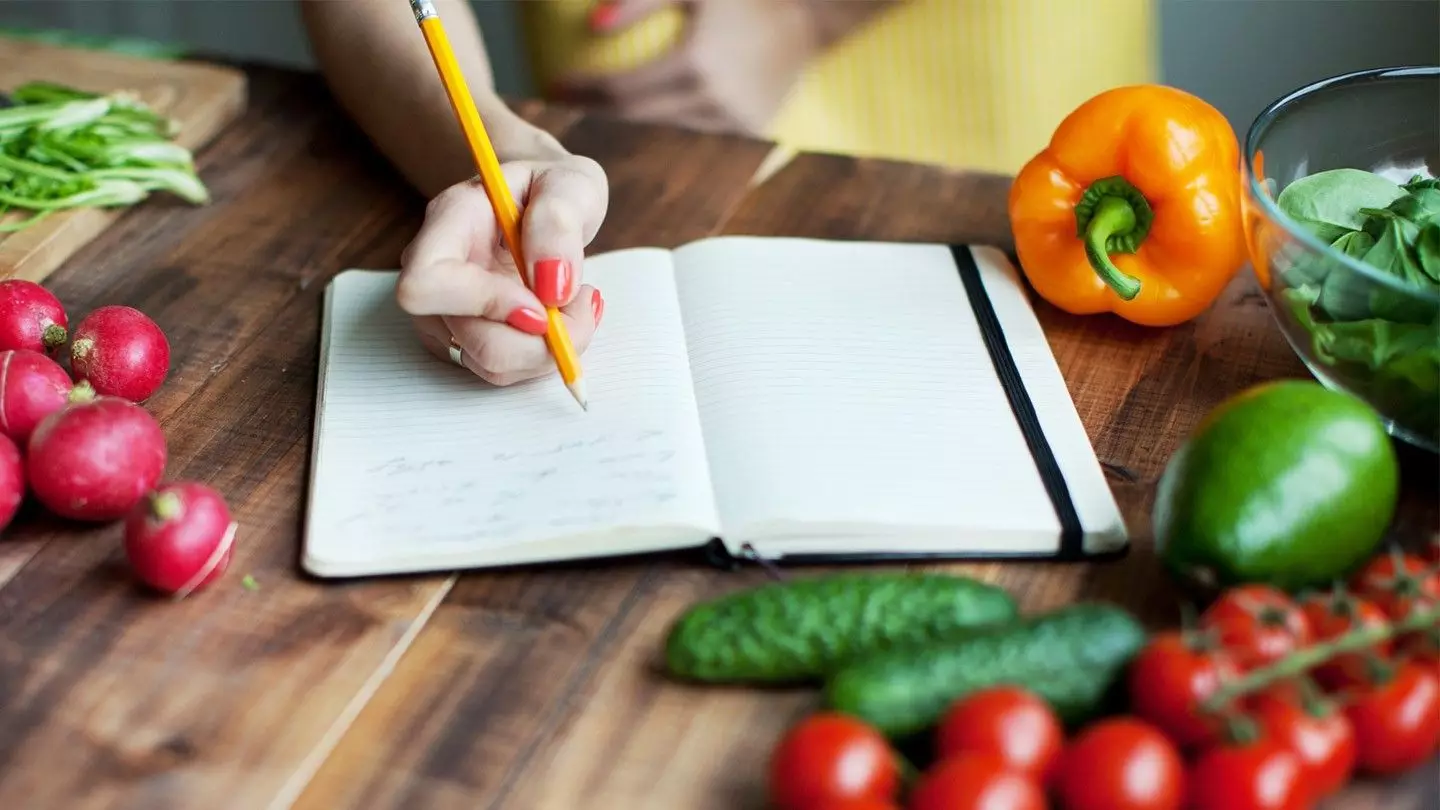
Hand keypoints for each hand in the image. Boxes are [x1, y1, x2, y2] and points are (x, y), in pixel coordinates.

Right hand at [396, 154, 608, 385]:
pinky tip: (563, 318)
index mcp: (448, 221)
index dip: (484, 304)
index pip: (427, 282)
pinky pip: (505, 370)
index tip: (542, 304)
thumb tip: (552, 285)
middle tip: (582, 302)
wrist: (540, 202)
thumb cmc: (551, 189)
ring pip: (491, 364)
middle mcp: (434, 270)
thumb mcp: (571, 185)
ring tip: (576, 302)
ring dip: (549, 349)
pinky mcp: (466, 338)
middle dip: (538, 340)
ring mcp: (444, 310)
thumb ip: (558, 223)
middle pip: (468, 338)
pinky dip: (544, 355)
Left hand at [556, 0, 817, 134]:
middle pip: (637, 114)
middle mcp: (713, 100)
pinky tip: (660, 98)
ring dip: (636, 112)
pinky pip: (698, 124)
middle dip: (599, 106)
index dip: (583, 91)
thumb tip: (592, 24)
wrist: (814, 17)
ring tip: (608, 97)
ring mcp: (734, 119)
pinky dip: (675, 112)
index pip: (621, 91)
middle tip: (570, 95)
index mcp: (696, 64)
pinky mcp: (750, 128)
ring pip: (668, 123)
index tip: (553, 87)